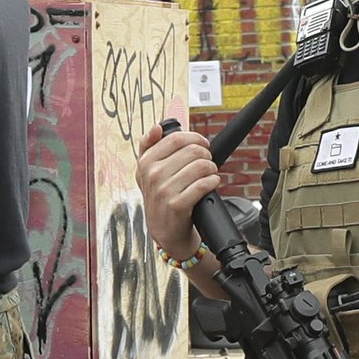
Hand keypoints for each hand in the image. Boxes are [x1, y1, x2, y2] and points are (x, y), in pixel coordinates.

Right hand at [136, 123, 221, 261]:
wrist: (165, 231)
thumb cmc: (160, 198)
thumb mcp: (147, 172)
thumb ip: (149, 146)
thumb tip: (157, 127)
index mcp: (145, 162)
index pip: (175, 139)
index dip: (195, 138)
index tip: (203, 143)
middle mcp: (152, 175)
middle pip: (192, 151)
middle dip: (206, 154)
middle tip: (207, 162)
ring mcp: (164, 191)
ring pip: (200, 166)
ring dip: (211, 168)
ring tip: (209, 173)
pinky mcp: (177, 205)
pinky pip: (203, 184)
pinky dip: (213, 181)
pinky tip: (211, 183)